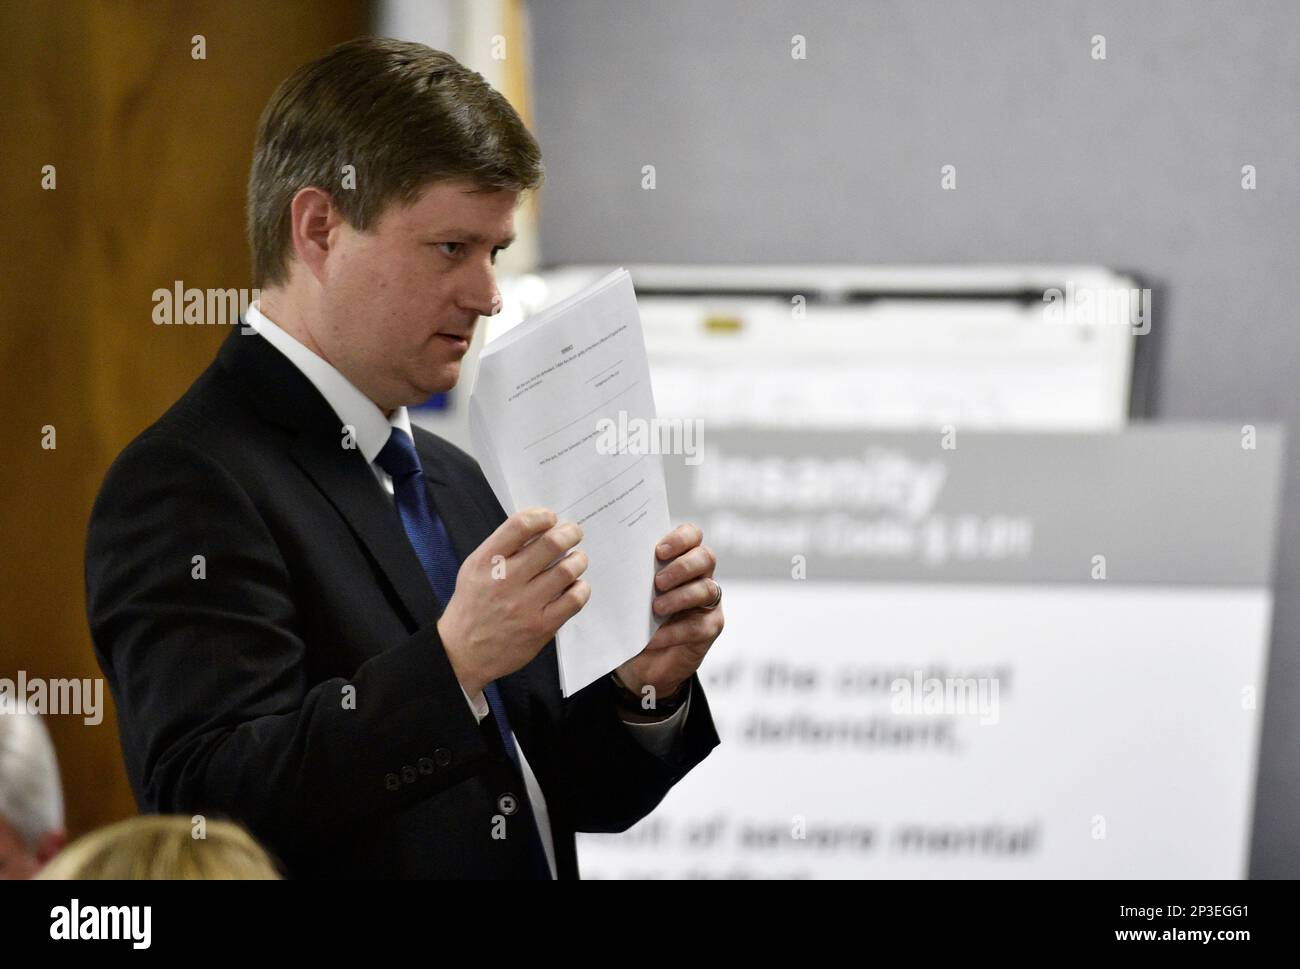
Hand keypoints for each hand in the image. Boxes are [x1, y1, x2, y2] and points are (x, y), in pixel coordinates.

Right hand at [437, 507, 588, 694]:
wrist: (462, 652)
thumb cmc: (472, 606)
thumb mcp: (475, 568)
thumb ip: (503, 547)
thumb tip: (540, 527)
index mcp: (487, 562)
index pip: (520, 525)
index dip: (542, 516)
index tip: (550, 519)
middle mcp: (506, 580)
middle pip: (551, 544)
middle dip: (570, 533)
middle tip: (573, 533)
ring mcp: (525, 605)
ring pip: (568, 570)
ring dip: (578, 559)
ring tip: (577, 559)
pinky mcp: (541, 626)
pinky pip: (574, 599)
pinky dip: (581, 588)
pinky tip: (576, 586)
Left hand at [615, 523, 722, 707]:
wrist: (639, 662)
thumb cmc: (634, 618)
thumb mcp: (630, 594)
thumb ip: (631, 574)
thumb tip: (611, 556)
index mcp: (680, 558)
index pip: (693, 535)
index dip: (681, 538)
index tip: (659, 550)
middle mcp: (700, 576)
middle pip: (706, 557)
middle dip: (682, 567)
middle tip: (658, 582)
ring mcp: (708, 602)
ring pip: (707, 589)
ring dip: (680, 597)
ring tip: (656, 609)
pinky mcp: (709, 628)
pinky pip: (699, 626)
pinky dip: (675, 631)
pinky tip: (654, 638)